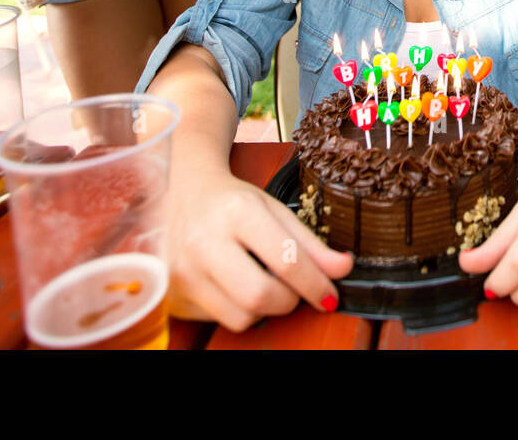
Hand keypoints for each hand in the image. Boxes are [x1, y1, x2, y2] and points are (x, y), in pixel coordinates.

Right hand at [165, 172, 352, 331]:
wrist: (181, 196)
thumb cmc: (231, 202)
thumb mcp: (274, 210)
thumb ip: (310, 243)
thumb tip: (343, 269)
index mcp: (236, 211)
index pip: (286, 260)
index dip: (316, 284)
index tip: (329, 295)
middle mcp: (204, 241)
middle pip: (261, 296)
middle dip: (289, 301)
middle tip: (293, 289)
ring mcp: (184, 272)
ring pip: (241, 317)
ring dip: (264, 310)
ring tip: (262, 282)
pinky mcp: (175, 295)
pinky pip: (220, 320)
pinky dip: (238, 310)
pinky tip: (236, 286)